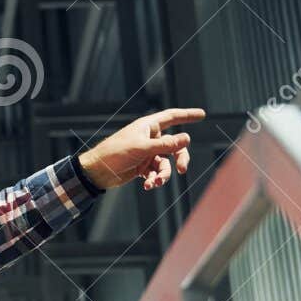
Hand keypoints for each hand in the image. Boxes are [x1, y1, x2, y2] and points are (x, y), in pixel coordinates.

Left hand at [77, 107, 205, 191]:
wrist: (97, 171)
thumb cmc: (116, 153)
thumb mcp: (143, 148)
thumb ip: (166, 145)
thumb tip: (187, 138)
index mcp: (148, 126)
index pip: (172, 117)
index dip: (187, 115)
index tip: (202, 114)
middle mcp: (150, 138)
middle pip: (175, 146)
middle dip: (180, 158)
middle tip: (182, 170)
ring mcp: (147, 153)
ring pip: (166, 163)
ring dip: (163, 175)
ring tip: (155, 183)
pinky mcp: (143, 166)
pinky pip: (156, 173)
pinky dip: (155, 180)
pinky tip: (148, 186)